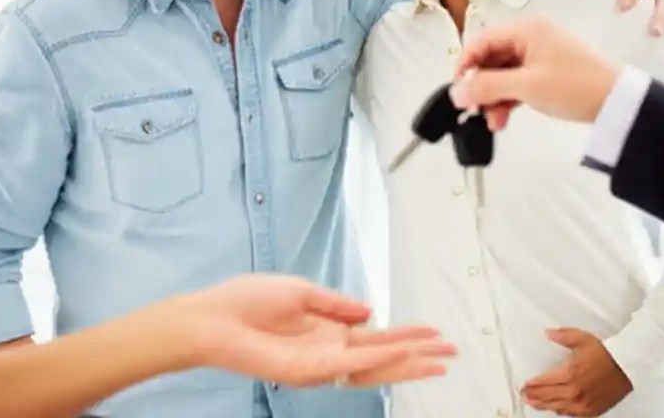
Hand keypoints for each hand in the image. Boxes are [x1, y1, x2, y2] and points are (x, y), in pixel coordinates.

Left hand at [186, 274, 455, 387]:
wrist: (213, 317)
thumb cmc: (246, 301)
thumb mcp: (301, 291)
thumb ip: (337, 304)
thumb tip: (370, 312)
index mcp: (328, 331)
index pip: (377, 338)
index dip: (406, 336)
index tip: (435, 334)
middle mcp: (328, 352)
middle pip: (383, 358)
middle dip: (418, 356)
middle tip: (451, 354)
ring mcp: (319, 365)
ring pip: (373, 368)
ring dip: (406, 362)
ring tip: (437, 359)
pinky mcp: (306, 371)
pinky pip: (348, 366)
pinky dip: (377, 360)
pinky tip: (400, 354)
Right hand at [449, 16, 621, 130]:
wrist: (616, 103)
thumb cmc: (580, 85)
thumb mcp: (527, 86)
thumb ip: (487, 87)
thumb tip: (458, 90)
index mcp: (528, 28)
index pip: (483, 39)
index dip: (466, 63)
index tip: (458, 86)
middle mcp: (533, 37)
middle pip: (491, 57)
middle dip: (481, 85)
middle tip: (472, 107)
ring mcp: (540, 55)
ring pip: (503, 73)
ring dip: (494, 96)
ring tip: (491, 120)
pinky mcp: (547, 72)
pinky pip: (517, 82)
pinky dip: (508, 98)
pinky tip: (502, 117)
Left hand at [521, 328, 632, 416]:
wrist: (627, 365)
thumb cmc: (606, 352)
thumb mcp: (582, 338)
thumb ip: (563, 336)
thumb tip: (548, 333)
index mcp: (570, 373)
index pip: (544, 382)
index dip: (532, 385)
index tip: (524, 385)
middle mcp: (575, 391)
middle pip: (548, 396)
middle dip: (534, 396)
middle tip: (524, 396)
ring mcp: (584, 403)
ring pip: (558, 407)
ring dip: (544, 405)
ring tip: (534, 404)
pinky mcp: (593, 410)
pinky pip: (572, 414)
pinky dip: (562, 412)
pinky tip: (556, 410)